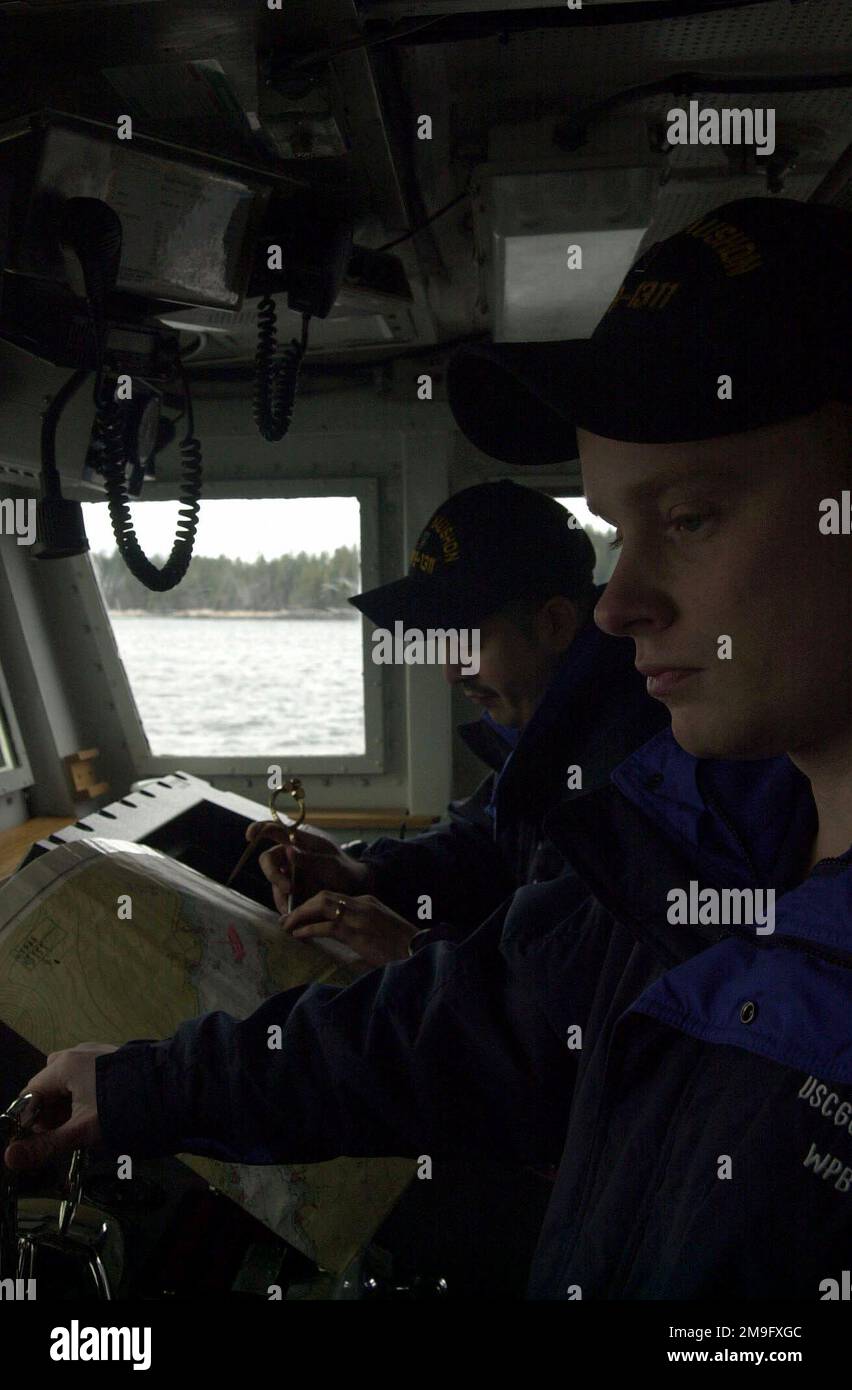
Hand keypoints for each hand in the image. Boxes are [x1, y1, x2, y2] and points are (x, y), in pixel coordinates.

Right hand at [2, 1042, 117, 1171]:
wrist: (173, 1089)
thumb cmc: (123, 1110)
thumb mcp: (82, 1132)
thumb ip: (45, 1145)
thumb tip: (8, 1158)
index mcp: (64, 1065)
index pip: (30, 1092)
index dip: (31, 1119)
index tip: (42, 1140)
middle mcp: (79, 1052)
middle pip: (50, 1083)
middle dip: (52, 1111)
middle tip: (65, 1134)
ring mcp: (99, 1052)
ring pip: (72, 1080)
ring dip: (71, 1104)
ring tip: (85, 1127)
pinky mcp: (117, 1059)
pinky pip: (91, 1076)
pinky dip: (88, 1094)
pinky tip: (104, 1113)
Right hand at [250, 823, 371, 914]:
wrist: (354, 891)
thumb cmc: (344, 869)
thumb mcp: (332, 863)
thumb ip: (311, 858)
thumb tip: (289, 850)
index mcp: (299, 842)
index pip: (275, 830)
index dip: (260, 829)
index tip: (250, 835)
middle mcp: (289, 856)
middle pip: (268, 860)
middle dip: (273, 875)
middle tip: (288, 889)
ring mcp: (288, 874)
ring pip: (274, 883)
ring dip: (281, 895)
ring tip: (295, 908)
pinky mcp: (290, 892)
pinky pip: (280, 898)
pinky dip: (285, 907)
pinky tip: (293, 915)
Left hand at [282, 891, 418, 966]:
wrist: (419, 950)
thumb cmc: (402, 947)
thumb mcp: (379, 931)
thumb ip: (360, 930)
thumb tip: (343, 940)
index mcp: (367, 901)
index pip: (333, 896)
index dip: (313, 904)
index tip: (300, 914)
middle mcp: (361, 903)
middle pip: (323, 896)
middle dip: (302, 905)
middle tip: (287, 917)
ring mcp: (359, 915)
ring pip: (321, 906)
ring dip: (300, 915)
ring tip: (287, 925)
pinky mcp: (357, 931)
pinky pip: (326, 926)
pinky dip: (308, 929)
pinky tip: (298, 935)